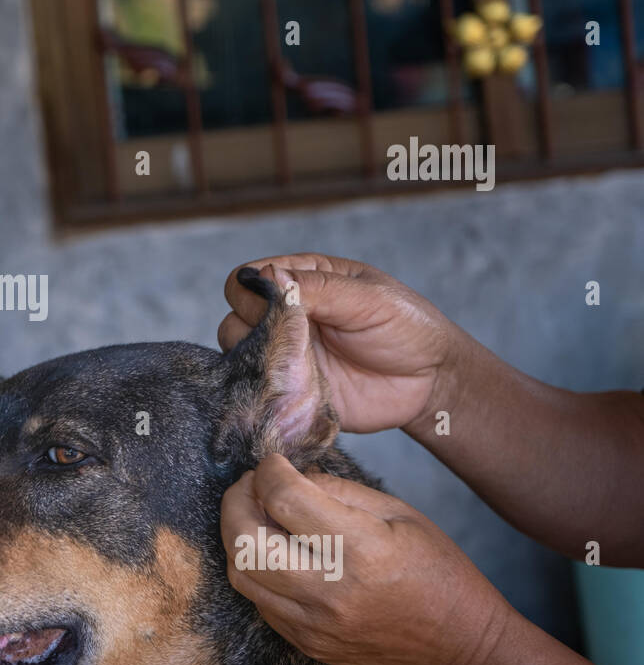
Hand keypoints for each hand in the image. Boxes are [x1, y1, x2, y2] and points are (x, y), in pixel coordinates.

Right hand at [219, 253, 461, 433]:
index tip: (285, 304)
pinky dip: (263, 386)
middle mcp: (286, 315)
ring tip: (297, 364)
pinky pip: (254, 386)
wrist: (430, 382)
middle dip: (253, 322)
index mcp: (304, 280)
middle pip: (234, 311)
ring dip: (255, 355)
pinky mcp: (289, 387)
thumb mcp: (368, 299)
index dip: (254, 290)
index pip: (249, 277)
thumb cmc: (406, 328)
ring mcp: (285, 352)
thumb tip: (268, 277)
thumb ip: (318, 288)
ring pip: (234, 348)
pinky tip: (294, 386)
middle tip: (296, 336)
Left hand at [220, 453, 508, 664]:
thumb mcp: (398, 513)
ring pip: (240, 573)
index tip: (273, 463)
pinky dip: (255, 569)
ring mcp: (314, 624)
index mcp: (362, 550)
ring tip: (257, 515)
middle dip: (236, 500)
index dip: (268, 471)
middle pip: (244, 540)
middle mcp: (331, 591)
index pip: (285, 499)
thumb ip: (337, 490)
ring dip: (237, 535)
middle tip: (251, 485)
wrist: (460, 647)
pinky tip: (275, 552)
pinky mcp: (306, 644)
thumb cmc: (436, 571)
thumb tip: (289, 475)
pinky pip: (257, 600)